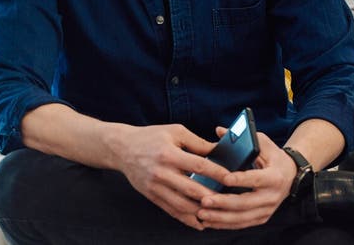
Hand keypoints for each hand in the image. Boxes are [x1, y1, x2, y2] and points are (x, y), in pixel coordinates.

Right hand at [115, 123, 229, 229]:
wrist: (122, 149)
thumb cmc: (152, 137)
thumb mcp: (175, 132)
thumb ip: (198, 143)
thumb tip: (219, 151)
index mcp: (169, 154)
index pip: (198, 165)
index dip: (216, 173)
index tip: (231, 178)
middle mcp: (161, 173)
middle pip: (191, 189)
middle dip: (212, 196)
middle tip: (230, 199)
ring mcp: (155, 187)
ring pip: (182, 205)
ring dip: (201, 211)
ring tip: (218, 212)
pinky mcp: (152, 196)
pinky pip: (171, 211)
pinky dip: (187, 218)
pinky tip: (200, 222)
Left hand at [195, 130, 296, 229]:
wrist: (291, 175)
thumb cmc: (274, 157)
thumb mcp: (264, 143)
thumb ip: (243, 136)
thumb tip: (219, 130)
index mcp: (274, 176)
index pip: (256, 179)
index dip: (241, 179)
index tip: (224, 178)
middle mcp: (272, 196)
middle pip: (246, 203)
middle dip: (223, 203)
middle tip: (204, 199)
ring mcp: (267, 209)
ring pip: (241, 217)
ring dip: (220, 217)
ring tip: (202, 212)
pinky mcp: (262, 218)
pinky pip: (241, 224)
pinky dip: (224, 224)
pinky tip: (209, 221)